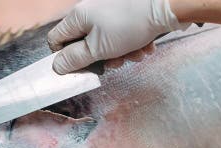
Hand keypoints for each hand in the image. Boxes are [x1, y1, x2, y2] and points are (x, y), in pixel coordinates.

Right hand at [48, 0, 188, 73]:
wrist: (164, 6)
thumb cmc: (130, 24)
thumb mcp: (97, 49)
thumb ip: (74, 60)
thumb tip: (57, 67)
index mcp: (77, 17)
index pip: (56, 40)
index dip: (65, 57)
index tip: (81, 67)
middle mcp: (90, 12)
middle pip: (85, 45)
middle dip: (101, 59)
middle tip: (114, 63)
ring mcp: (109, 13)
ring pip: (107, 44)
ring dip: (121, 54)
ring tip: (135, 53)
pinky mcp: (126, 16)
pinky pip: (123, 37)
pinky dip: (133, 45)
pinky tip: (144, 46)